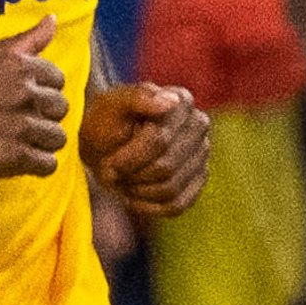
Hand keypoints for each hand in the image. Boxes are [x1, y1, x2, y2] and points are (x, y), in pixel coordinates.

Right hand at [0, 21, 67, 176]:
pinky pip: (48, 164)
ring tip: (18, 141)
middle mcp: (26, 94)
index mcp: (22, 67)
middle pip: (61, 109)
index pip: (58, 80)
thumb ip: (26, 39)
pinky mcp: (15, 156)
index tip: (22, 99)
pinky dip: (37, 165)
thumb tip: (53, 19)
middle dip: (44, 116)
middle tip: (19, 121)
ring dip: (42, 142)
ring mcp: (22, 126)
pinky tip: (18, 158)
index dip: (42, 91)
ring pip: (57, 138)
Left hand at [84, 78, 209, 218]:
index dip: (129, 157)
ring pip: (171, 188)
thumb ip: (137, 97)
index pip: (160, 141)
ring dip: (138, 190)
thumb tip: (171, 102)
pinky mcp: (198, 179)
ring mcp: (202, 154)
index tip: (108, 161)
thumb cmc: (105, 121)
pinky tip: (133, 196)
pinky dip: (149, 206)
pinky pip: (177, 205)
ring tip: (122, 180)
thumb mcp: (111, 106)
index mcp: (182, 101)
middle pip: (166, 167)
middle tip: (110, 172)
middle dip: (132, 174)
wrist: (103, 142)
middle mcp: (199, 125)